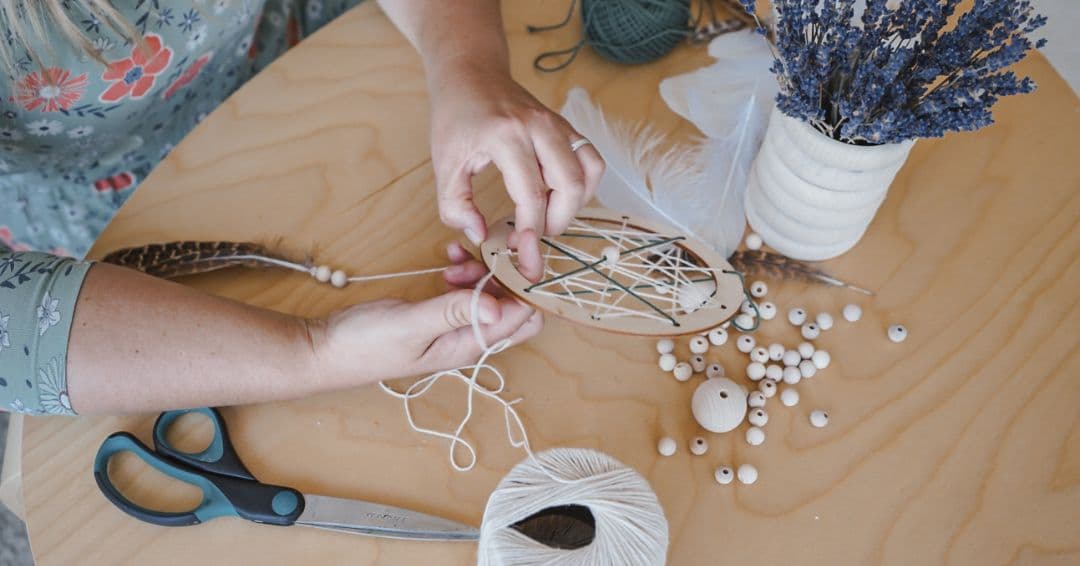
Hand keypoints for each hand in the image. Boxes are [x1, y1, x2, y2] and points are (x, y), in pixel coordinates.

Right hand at [311, 243, 542, 384]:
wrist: (327, 349)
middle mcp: (469, 338)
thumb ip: (452, 313)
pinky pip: (467, 291)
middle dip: (508, 275)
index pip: (523, 319)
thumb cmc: (365, 345)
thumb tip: (498, 309)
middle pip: (514, 306)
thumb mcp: (410, 325)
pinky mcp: (439, 315)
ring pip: (490, 294)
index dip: (526, 287)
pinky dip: (464, 272)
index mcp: (469, 345)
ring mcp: (454, 327)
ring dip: (482, 271)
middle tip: (490, 250)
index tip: (516, 256)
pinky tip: (449, 260)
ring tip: (456, 259)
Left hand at [428, 61, 604, 280]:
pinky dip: (584, 184)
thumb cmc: (456, 116)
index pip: (531, 194)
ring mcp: (557, 124)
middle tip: (535, 234)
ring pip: (590, 171)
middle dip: (557, 221)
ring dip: (576, 203)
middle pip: (571, 184)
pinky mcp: (566, 126)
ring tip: (550, 216)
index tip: (519, 249)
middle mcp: (539, 127)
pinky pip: (591, 159)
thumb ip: (455, 205)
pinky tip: (560, 195)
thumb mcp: (444, 163)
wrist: (472, 73)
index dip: (530, 229)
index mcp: (505, 135)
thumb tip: (479, 236)